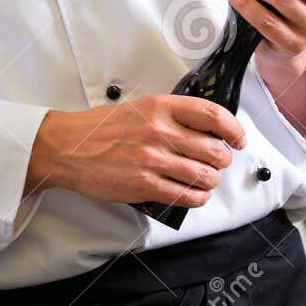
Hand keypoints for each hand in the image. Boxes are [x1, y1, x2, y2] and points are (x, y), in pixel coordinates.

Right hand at [27, 94, 245, 208]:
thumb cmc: (99, 129)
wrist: (67, 148)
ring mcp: (152, 159)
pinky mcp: (144, 184)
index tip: (238, 139)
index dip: (234, 129)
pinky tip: (193, 195)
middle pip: (215, 150)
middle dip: (222, 160)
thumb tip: (203, 129)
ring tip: (204, 180)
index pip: (213, 115)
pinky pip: (186, 196)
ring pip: (205, 176)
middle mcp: (159, 131)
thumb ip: (169, 115)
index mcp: (159, 107)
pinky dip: (197, 198)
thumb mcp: (137, 108)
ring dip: (210, 181)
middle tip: (217, 163)